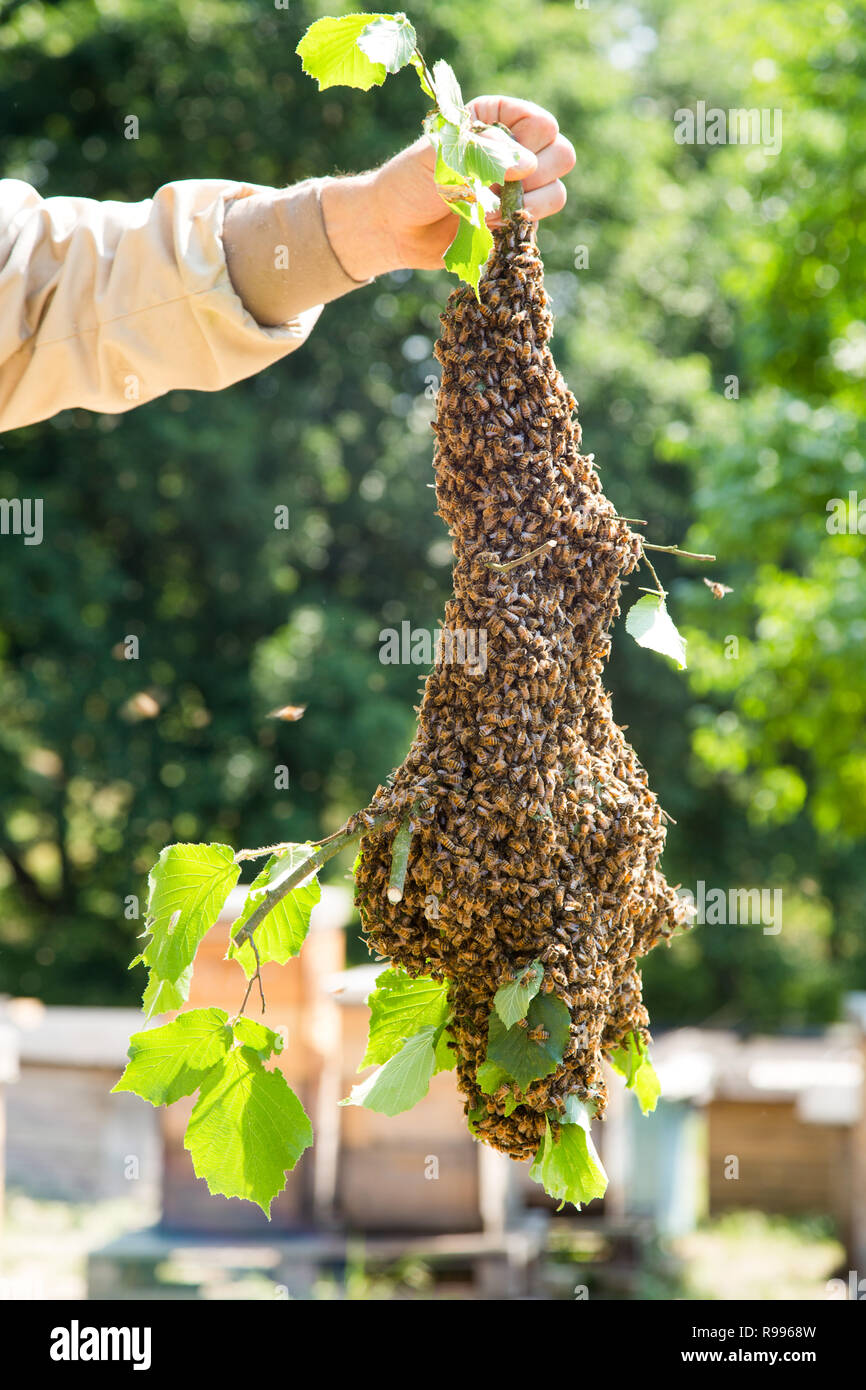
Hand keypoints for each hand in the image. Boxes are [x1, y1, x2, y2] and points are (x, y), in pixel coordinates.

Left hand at [321, 95, 575, 280]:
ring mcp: (517, 188)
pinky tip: (489, 226)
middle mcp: (513, 151)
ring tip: (489, 211)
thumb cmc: (409, 182)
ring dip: (528, 205)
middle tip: (499, 187)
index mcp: (495, 121)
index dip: (528, 142)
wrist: (393, 227)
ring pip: (557, 192)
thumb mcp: (440, 156)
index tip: (495, 157)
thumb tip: (528, 165)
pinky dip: (519, 226)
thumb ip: (483, 154)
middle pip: (561, 154)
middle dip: (536, 175)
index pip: (540, 123)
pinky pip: (538, 222)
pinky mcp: (513, 221)